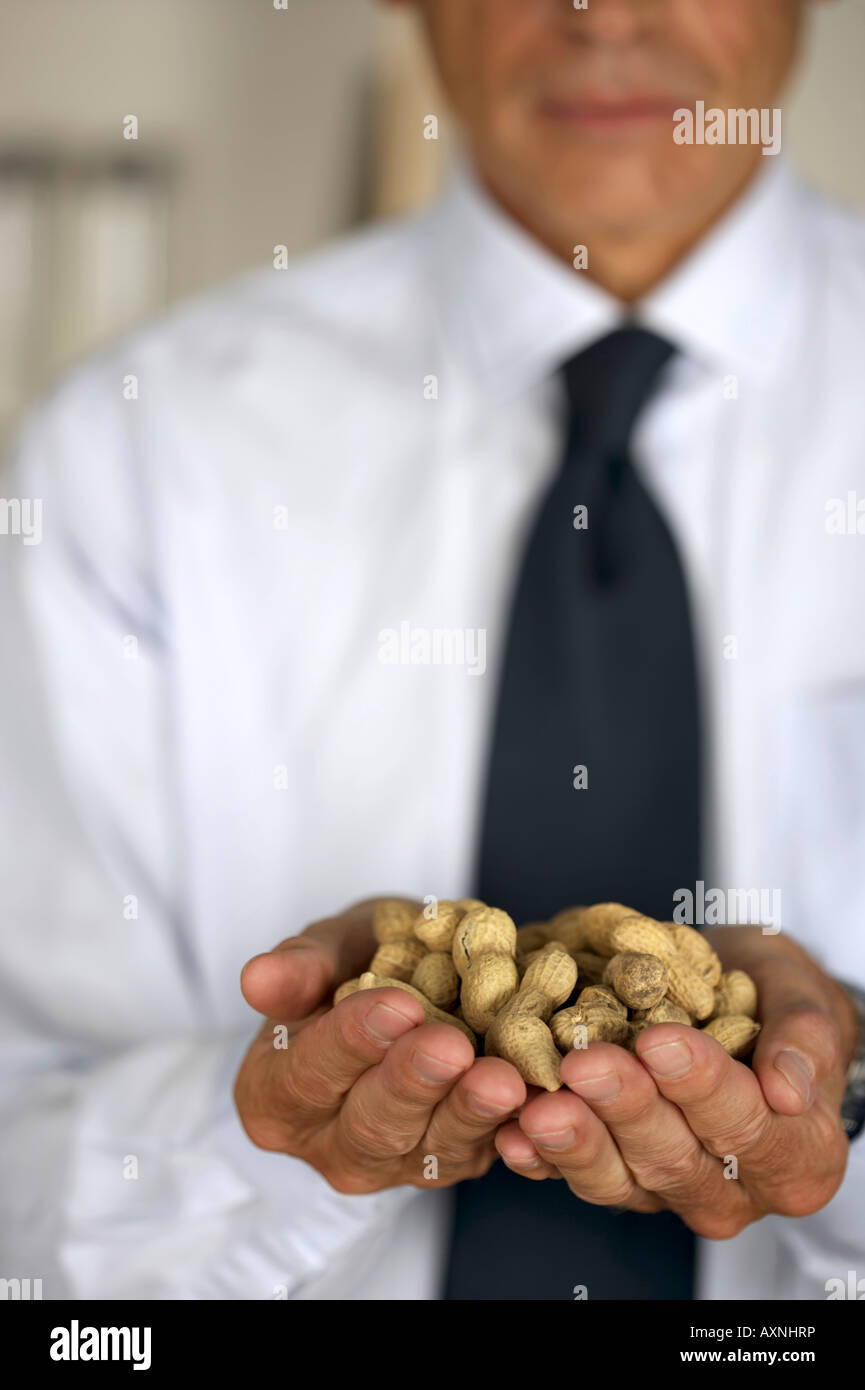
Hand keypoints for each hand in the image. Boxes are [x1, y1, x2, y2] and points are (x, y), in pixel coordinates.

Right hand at [234, 899, 526, 1193]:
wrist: (410, 987)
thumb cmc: (358, 963)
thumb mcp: (329, 949)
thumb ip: (300, 964)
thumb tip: (257, 978)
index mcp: (275, 1094)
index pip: (310, 1071)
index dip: (353, 1039)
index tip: (397, 1004)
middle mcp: (327, 1145)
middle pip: (370, 1122)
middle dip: (414, 1082)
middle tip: (452, 1047)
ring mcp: (392, 1165)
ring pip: (430, 1149)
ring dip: (469, 1113)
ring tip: (502, 1080)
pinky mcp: (448, 1165)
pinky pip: (480, 1155)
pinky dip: (509, 1130)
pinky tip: (534, 1103)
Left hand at [495, 927, 859, 1236]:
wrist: (737, 1008)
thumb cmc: (773, 1003)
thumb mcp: (802, 999)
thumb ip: (804, 1039)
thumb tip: (787, 1089)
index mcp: (795, 1156)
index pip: (744, 1124)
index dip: (699, 1084)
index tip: (657, 1041)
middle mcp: (730, 1190)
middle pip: (673, 1156)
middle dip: (625, 1107)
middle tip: (583, 1064)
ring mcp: (665, 1192)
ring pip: (618, 1180)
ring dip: (574, 1142)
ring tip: (539, 1107)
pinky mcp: (614, 1181)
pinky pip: (572, 1178)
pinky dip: (539, 1161)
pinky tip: (510, 1135)